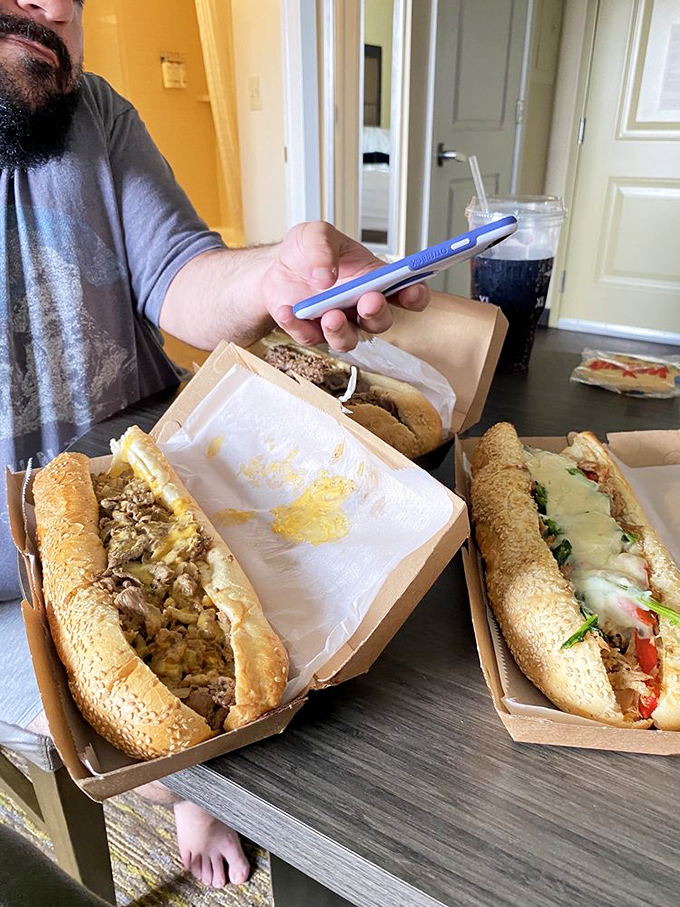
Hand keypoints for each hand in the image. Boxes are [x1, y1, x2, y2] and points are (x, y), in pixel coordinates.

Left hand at [260, 221, 429, 350]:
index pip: (404, 292)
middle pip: (380, 321)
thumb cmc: (307, 252)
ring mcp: (338, 323)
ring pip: (349, 340)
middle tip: (369, 301)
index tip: (413, 291)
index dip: (415, 295)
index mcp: (373, 279)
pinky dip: (298, 326)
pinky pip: (309, 337)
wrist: (277, 267)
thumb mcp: (315, 234)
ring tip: (330, 316)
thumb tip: (326, 276)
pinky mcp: (312, 333)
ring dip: (341, 331)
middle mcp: (359, 306)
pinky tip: (287, 311)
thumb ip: (323, 246)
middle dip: (377, 313)